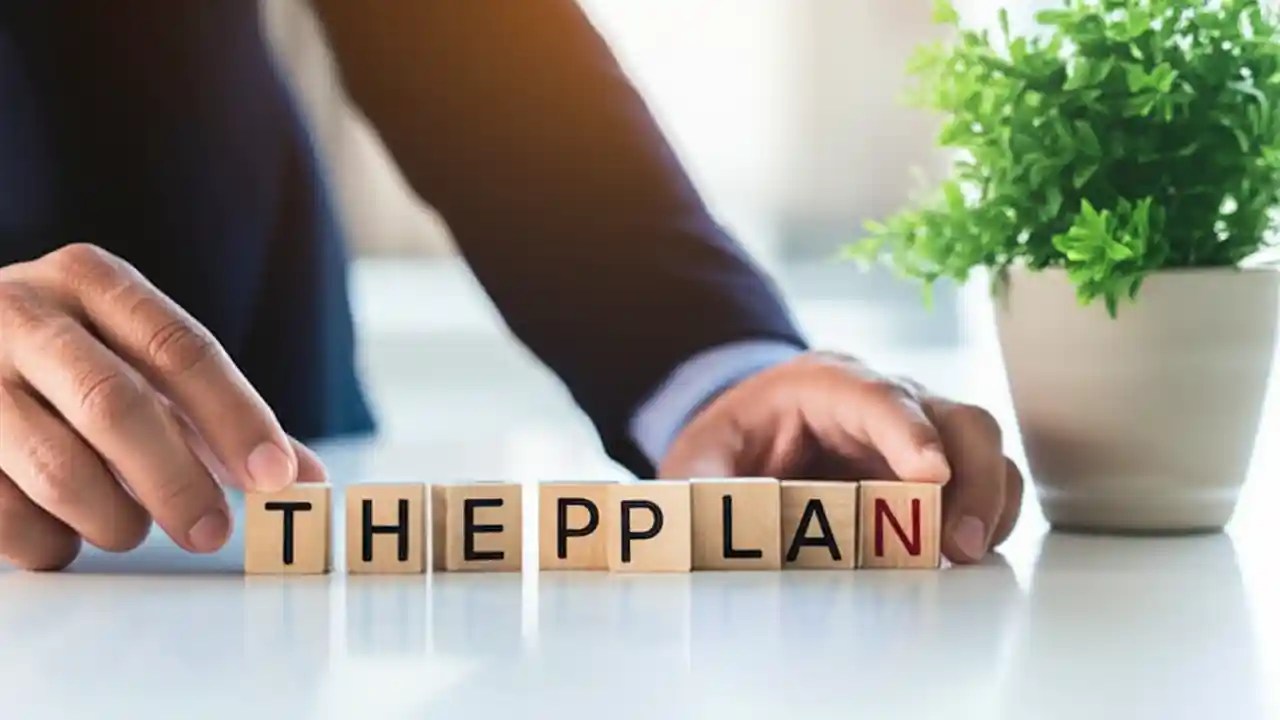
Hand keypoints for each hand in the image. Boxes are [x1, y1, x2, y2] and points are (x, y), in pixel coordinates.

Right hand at [0, 244, 324, 570]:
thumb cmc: (68, 366)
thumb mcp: (140, 365)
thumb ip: (218, 419)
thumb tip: (307, 480)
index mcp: (91, 280)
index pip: (181, 348)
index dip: (236, 417)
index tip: (278, 478)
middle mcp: (21, 312)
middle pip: (115, 405)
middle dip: (176, 481)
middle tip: (212, 531)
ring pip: (55, 467)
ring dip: (112, 518)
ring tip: (132, 528)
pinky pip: (4, 514)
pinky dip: (50, 542)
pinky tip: (64, 534)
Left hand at [660, 351, 1022, 563]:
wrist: (746, 437)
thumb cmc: (729, 444)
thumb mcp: (699, 462)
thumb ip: (710, 488)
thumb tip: (729, 523)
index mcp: (822, 384)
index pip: (878, 397)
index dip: (908, 433)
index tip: (930, 476)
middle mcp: (884, 399)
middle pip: (954, 417)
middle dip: (968, 477)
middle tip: (954, 542)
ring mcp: (918, 431)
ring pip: (981, 447)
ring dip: (986, 501)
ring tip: (962, 555)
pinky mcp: (933, 469)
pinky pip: (982, 482)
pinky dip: (986, 516)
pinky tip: (964, 552)